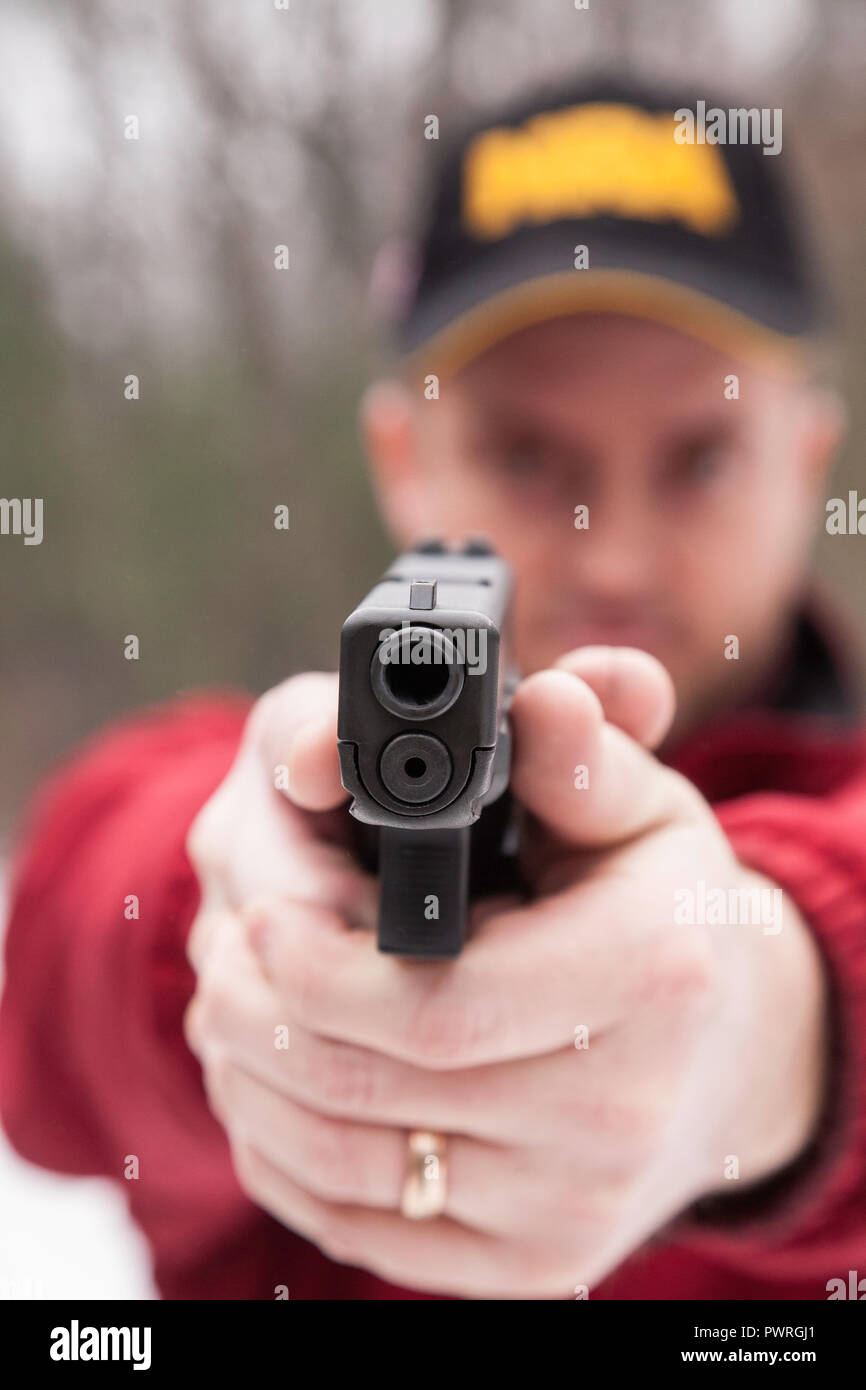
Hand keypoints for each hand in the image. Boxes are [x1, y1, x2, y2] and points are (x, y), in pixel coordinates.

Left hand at [184, 650, 826, 1297]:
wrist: (730, 1064)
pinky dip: (285, 1152)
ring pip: (339, 1162)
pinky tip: (274, 1088)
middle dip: (257, 1008)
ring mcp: (566, 1210)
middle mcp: (615, 1114)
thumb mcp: (643, 812)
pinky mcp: (525, 1269)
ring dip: (253, 1077)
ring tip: (230, 1005)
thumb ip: (583, 751)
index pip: (428, 1003)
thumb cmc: (666, 915)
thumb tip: (546, 698)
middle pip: (360, 1084)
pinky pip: (357, 1226)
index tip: (257, 911)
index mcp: (649, 979)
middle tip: (222, 943)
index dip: (314, 961)